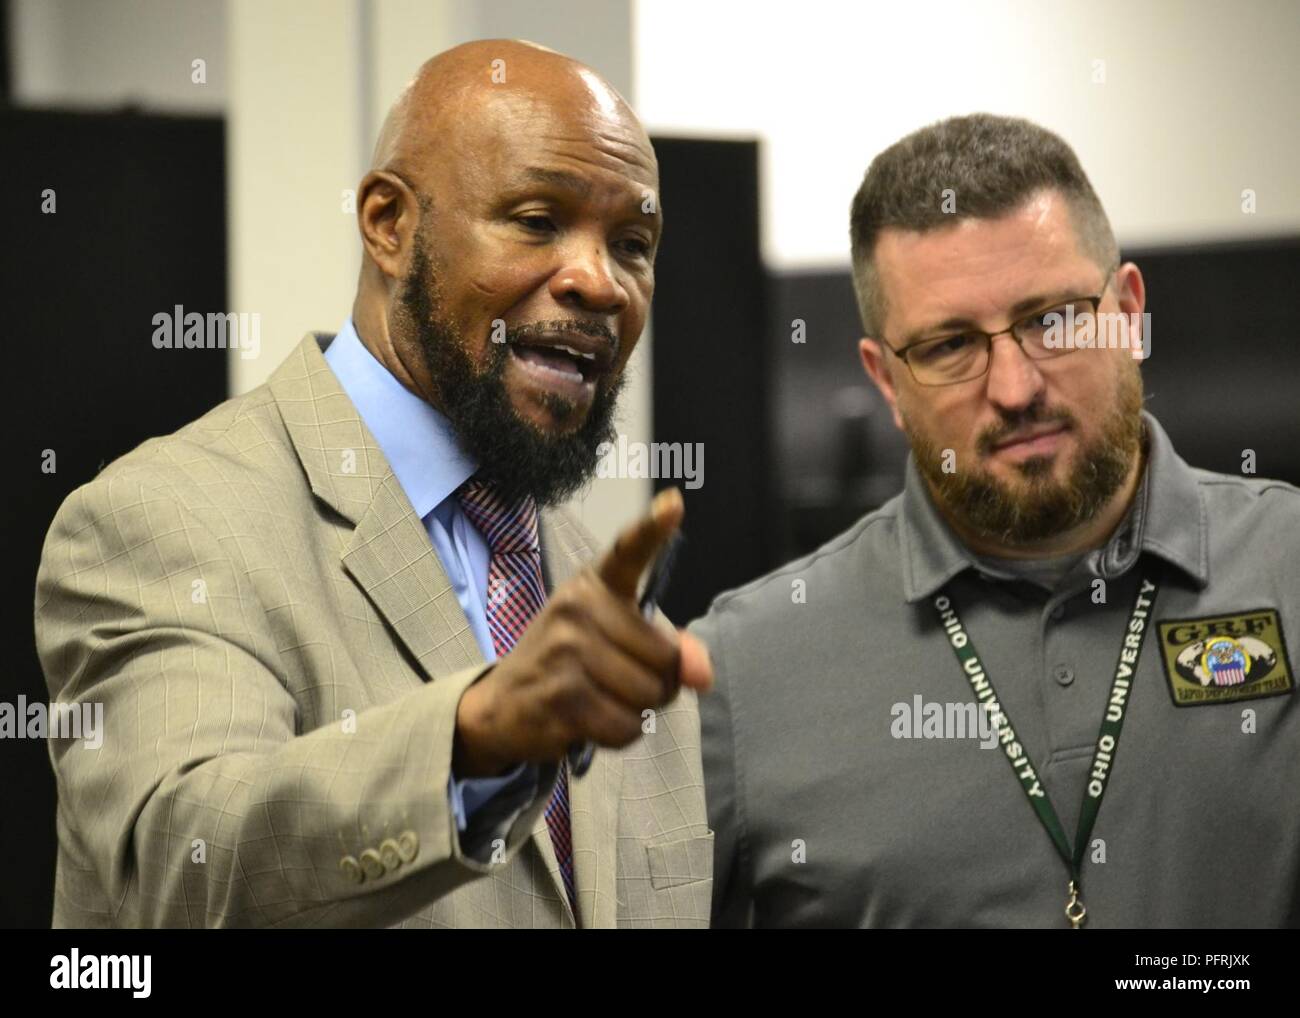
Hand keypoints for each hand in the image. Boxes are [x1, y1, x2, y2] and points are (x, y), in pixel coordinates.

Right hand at [453, 488, 712, 776]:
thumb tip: (702, 674)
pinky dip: (620, 734)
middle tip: (622, 682)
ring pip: (649, 696)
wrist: (500, 704)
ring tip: (603, 699)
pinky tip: (591, 720)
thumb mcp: (615, 642)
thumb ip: (668, 650)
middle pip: (665, 659)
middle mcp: (577, 607)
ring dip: (638, 712)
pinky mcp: (560, 697)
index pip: (627, 552)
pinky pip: (626, 727)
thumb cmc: (569, 664)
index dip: (653, 529)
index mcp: (593, 585)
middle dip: (659, 685)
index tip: (675, 503)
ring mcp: (566, 651)